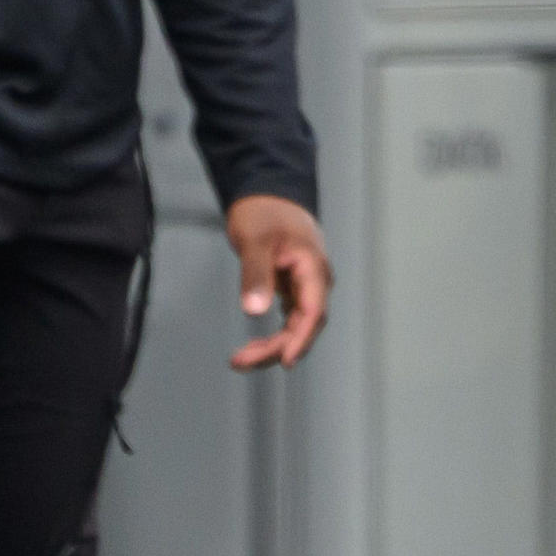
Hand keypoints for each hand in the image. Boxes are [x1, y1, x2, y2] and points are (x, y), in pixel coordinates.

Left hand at [225, 194, 330, 370]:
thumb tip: (255, 311)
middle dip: (276, 348)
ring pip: (296, 325)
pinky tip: (255, 344)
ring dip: (273, 345)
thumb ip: (256, 275)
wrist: (267, 194)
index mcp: (312, 268)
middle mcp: (314, 280)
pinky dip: (273, 334)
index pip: (314, 312)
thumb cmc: (264, 213)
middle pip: (304, 325)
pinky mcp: (293, 287)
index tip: (285, 361)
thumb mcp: (255, 241)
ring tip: (241, 359)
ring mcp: (305, 284)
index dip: (301, 339)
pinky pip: (289, 318)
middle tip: (241, 362)